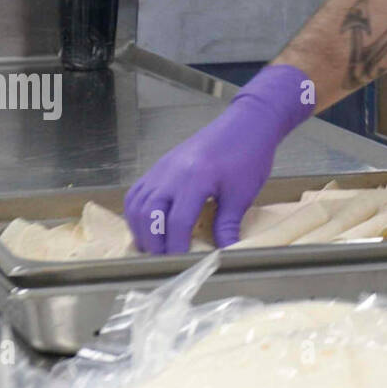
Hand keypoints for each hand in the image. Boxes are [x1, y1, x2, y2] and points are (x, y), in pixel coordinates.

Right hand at [123, 64, 314, 253]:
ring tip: (155, 247)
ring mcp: (163, 167)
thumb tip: (223, 253)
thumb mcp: (242, 193)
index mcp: (195, 179)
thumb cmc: (249, 154)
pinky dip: (137, 212)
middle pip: (149, 216)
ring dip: (141, 229)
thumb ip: (227, 225)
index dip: (175, 248)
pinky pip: (138, 191)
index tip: (182, 265)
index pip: (176, 223)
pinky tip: (148, 224)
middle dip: (153, 243)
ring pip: (137, 204)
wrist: (248, 123)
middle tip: (165, 261)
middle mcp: (172, 173)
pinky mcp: (161, 165)